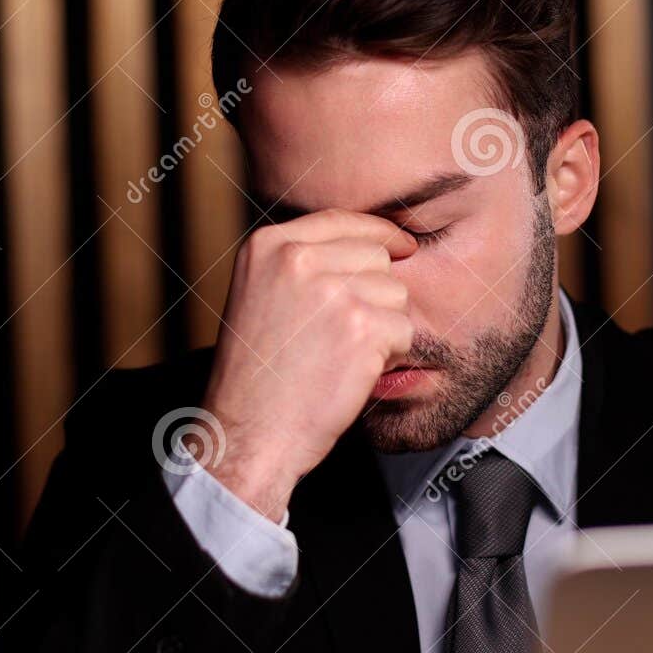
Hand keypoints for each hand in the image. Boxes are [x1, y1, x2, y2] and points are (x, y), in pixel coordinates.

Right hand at [199, 209, 416, 519]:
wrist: (248, 432)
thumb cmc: (257, 373)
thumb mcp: (259, 295)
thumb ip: (301, 262)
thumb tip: (372, 240)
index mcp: (267, 245)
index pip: (343, 220)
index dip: (379, 234)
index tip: (401, 246)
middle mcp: (297, 259)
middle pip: (377, 256)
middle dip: (375, 293)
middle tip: (341, 334)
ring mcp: (331, 291)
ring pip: (395, 293)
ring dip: (383, 327)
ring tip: (340, 355)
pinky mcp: (361, 327)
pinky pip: (404, 330)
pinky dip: (388, 357)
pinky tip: (350, 373)